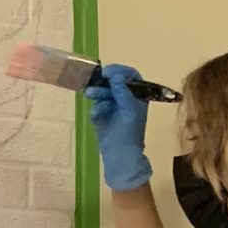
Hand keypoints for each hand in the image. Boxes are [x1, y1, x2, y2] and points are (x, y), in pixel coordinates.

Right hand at [88, 64, 151, 193]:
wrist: (120, 156)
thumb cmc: (129, 133)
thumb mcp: (129, 110)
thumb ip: (123, 92)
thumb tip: (115, 75)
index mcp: (137, 96)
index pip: (130, 76)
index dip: (119, 71)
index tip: (107, 72)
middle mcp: (126, 98)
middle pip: (114, 83)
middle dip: (104, 84)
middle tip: (95, 84)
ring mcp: (113, 106)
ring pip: (103, 93)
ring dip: (97, 94)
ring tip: (89, 95)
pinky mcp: (102, 115)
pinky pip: (97, 106)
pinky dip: (96, 109)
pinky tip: (97, 116)